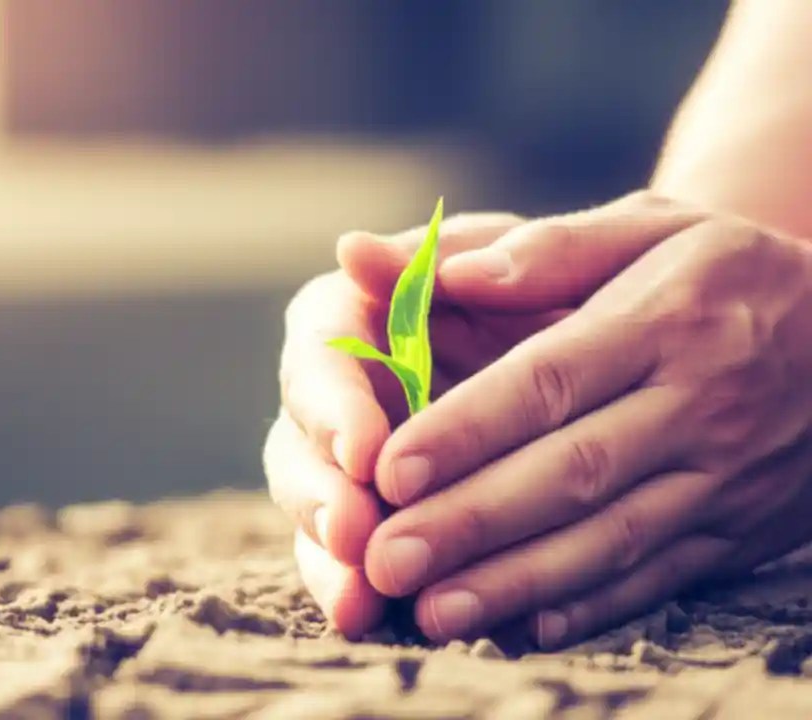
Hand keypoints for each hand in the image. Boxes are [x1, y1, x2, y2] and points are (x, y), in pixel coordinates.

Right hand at [264, 212, 572, 637]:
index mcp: (364, 311)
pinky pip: (345, 556)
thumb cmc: (577, 292)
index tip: (365, 449)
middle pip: (299, 436)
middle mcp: (345, 387)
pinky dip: (349, 586)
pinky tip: (367, 616)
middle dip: (321, 491)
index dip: (332, 402)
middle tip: (356, 534)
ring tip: (358, 595)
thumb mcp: (537, 259)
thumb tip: (351, 248)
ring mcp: (354, 459)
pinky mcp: (376, 515)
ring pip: (312, 504)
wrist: (630, 353)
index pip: (320, 346)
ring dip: (328, 551)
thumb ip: (458, 253)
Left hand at [362, 191, 811, 646]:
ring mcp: (723, 477)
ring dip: (516, 582)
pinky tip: (525, 627)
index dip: (467, 429)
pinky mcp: (736, 531)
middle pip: (572, 472)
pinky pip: (660, 577)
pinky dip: (592, 607)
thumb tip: (444, 272)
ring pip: (610, 540)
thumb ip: (547, 249)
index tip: (390, 468)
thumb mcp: (655, 226)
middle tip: (385, 558)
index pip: (550, 381)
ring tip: (432, 611)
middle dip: (472, 522)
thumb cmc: (722, 273)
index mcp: (665, 319)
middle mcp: (698, 404)